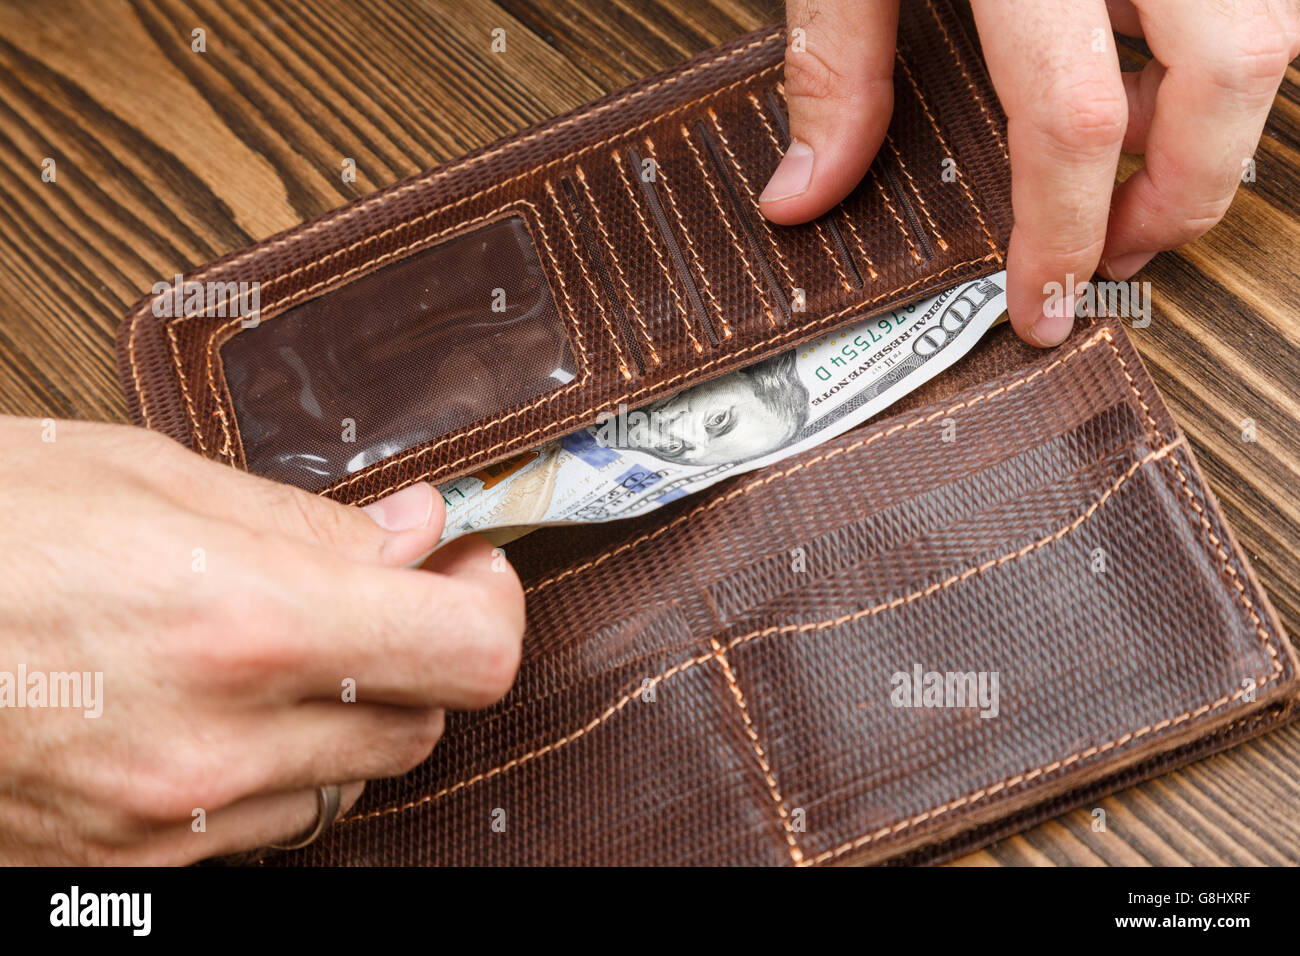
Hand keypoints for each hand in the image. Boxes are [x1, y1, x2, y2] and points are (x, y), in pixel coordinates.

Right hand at [0, 416, 524, 863]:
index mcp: (241, 623)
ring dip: (349, 715)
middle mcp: (218, 743)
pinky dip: (277, 769)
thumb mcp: (143, 478)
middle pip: (421, 723)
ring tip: (277, 646)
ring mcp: (171, 822)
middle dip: (419, 655)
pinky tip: (218, 706)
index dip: (489, 604)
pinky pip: (266, 827)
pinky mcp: (124, 865)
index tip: (466, 569)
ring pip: (350, 782)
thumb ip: (306, 521)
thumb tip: (416, 534)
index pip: (467, 652)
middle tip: (378, 593)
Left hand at [759, 0, 1299, 346]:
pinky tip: (1165, 53)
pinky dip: (1227, 38)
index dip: (1059, 234)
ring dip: (1221, 115)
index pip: (1071, 117)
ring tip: (1143, 159)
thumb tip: (802, 194)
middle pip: (1234, 74)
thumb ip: (837, 60)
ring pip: (1278, 22)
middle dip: (1188, 192)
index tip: (1040, 307)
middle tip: (1120, 247)